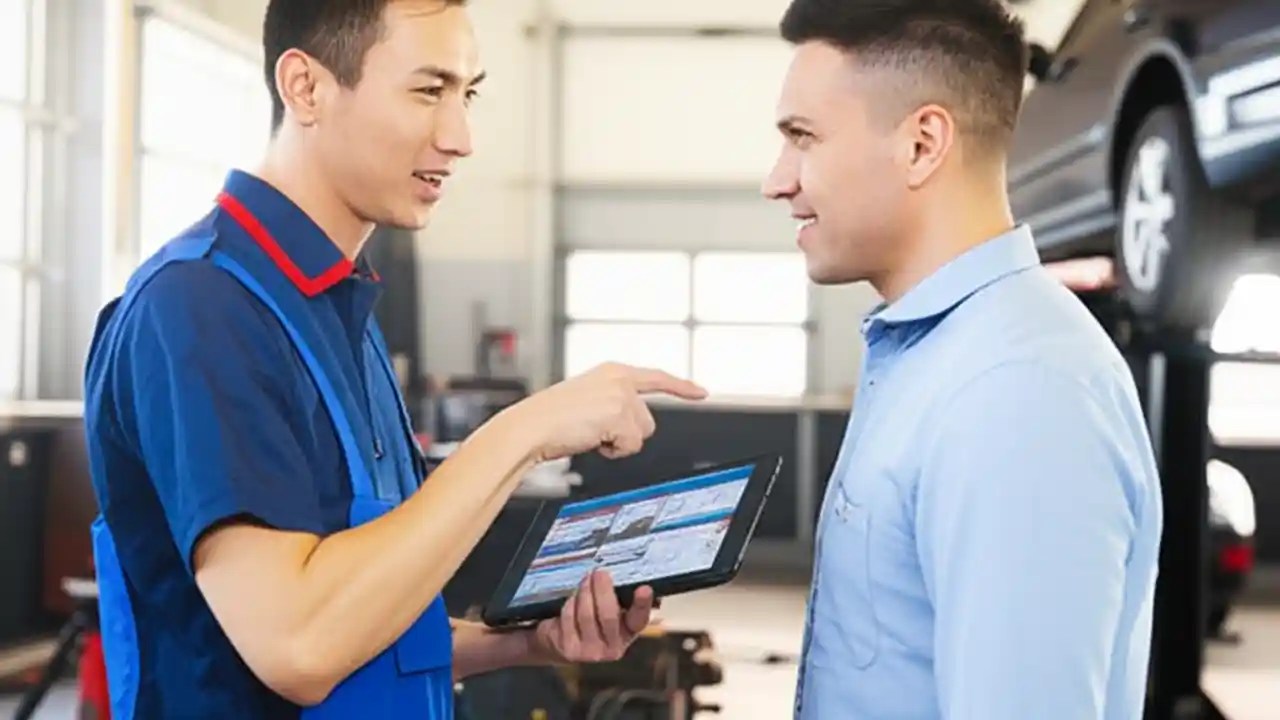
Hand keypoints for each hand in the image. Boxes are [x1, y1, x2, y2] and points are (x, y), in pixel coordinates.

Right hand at [515, 363, 706, 462]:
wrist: (530, 427)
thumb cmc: (550, 419)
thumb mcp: (587, 402)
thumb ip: (613, 404)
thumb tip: (632, 426)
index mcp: (612, 371)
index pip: (656, 378)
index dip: (681, 387)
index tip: (702, 392)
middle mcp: (620, 378)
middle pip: (649, 420)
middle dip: (627, 434)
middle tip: (594, 431)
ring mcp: (621, 395)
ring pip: (642, 434)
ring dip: (618, 442)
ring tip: (589, 433)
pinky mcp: (620, 413)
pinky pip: (631, 445)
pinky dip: (612, 450)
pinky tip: (589, 438)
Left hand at [528, 570, 653, 663]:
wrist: (565, 645)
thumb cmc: (595, 619)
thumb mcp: (612, 610)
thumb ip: (620, 595)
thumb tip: (621, 572)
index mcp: (629, 633)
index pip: (639, 619)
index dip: (643, 604)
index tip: (645, 589)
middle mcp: (613, 648)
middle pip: (608, 616)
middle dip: (602, 590)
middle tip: (599, 572)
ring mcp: (591, 652)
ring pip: (586, 615)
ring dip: (585, 592)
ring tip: (585, 579)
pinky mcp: (570, 650)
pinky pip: (569, 618)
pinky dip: (571, 603)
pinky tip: (573, 596)